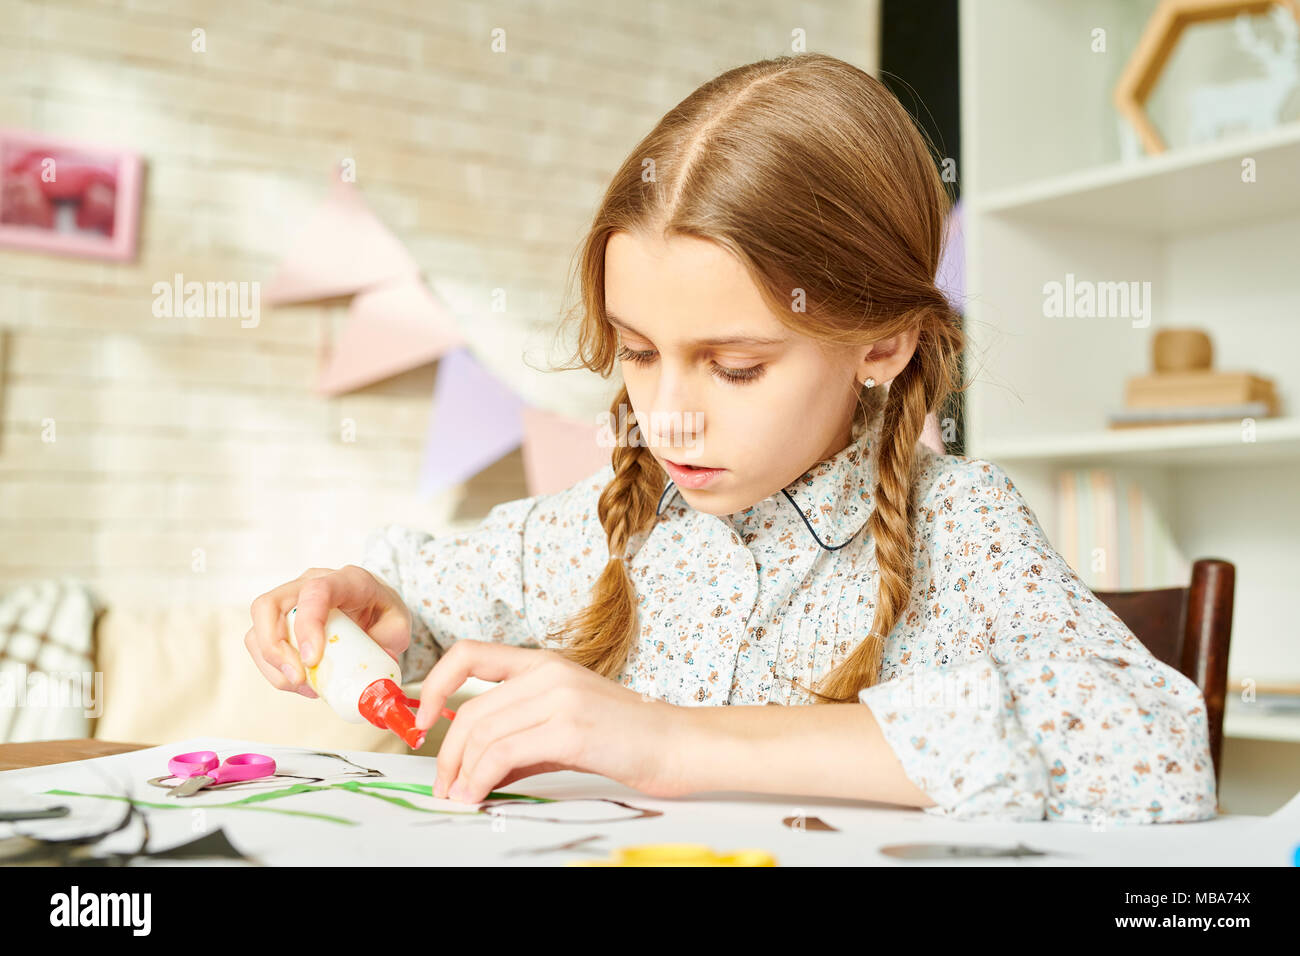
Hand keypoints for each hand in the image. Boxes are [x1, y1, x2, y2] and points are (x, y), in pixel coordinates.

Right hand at [246, 565, 410, 697]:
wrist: (376, 608)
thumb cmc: (384, 614)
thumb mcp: (399, 626)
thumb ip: (388, 645)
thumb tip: (365, 674)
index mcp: (347, 580)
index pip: (316, 591)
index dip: (308, 624)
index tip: (313, 660)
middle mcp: (311, 582)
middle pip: (269, 605)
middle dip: (275, 648)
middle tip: (298, 677)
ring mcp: (290, 599)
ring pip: (257, 628)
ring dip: (272, 665)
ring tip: (304, 685)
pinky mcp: (279, 620)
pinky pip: (259, 645)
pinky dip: (274, 671)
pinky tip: (301, 683)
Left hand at [420, 641, 687, 802]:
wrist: (678, 744)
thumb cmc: (626, 738)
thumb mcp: (563, 728)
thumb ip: (518, 740)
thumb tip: (473, 770)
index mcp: (543, 663)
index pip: (468, 653)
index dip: (435, 683)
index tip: (423, 718)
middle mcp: (547, 673)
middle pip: (470, 711)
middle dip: (446, 754)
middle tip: (442, 787)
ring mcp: (559, 697)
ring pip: (481, 733)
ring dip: (460, 773)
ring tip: (459, 799)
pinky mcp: (569, 729)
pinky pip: (503, 754)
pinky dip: (480, 779)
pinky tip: (478, 797)